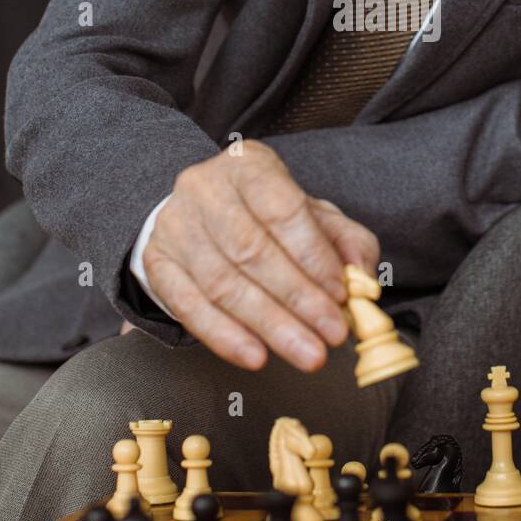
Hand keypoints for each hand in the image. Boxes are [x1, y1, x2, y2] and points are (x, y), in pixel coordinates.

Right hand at [141, 142, 378, 371]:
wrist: (201, 214)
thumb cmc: (266, 215)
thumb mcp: (313, 215)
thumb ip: (347, 242)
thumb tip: (363, 278)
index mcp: (248, 164)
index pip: (282, 208)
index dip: (313, 255)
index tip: (341, 294)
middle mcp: (205, 188)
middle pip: (251, 249)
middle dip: (297, 298)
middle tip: (331, 335)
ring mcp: (175, 225)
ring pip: (222, 282)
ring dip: (269, 325)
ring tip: (306, 353)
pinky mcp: (157, 262)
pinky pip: (188, 305)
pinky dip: (224, 336)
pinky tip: (256, 356)